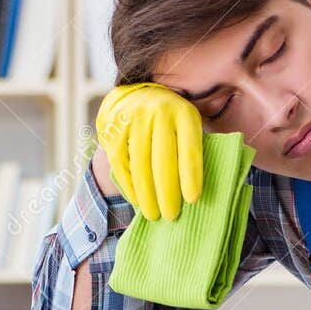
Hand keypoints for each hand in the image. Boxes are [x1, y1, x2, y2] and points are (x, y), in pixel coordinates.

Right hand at [95, 82, 203, 220]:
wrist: (135, 94)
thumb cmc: (170, 120)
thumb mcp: (187, 123)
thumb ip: (192, 148)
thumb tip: (196, 192)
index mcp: (184, 114)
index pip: (189, 150)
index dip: (191, 176)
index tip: (192, 200)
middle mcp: (159, 113)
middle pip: (163, 161)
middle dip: (167, 192)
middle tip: (171, 216)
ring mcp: (134, 120)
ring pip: (140, 165)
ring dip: (147, 195)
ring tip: (153, 214)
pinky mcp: (114, 129)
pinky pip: (121, 164)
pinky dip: (129, 186)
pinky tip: (137, 200)